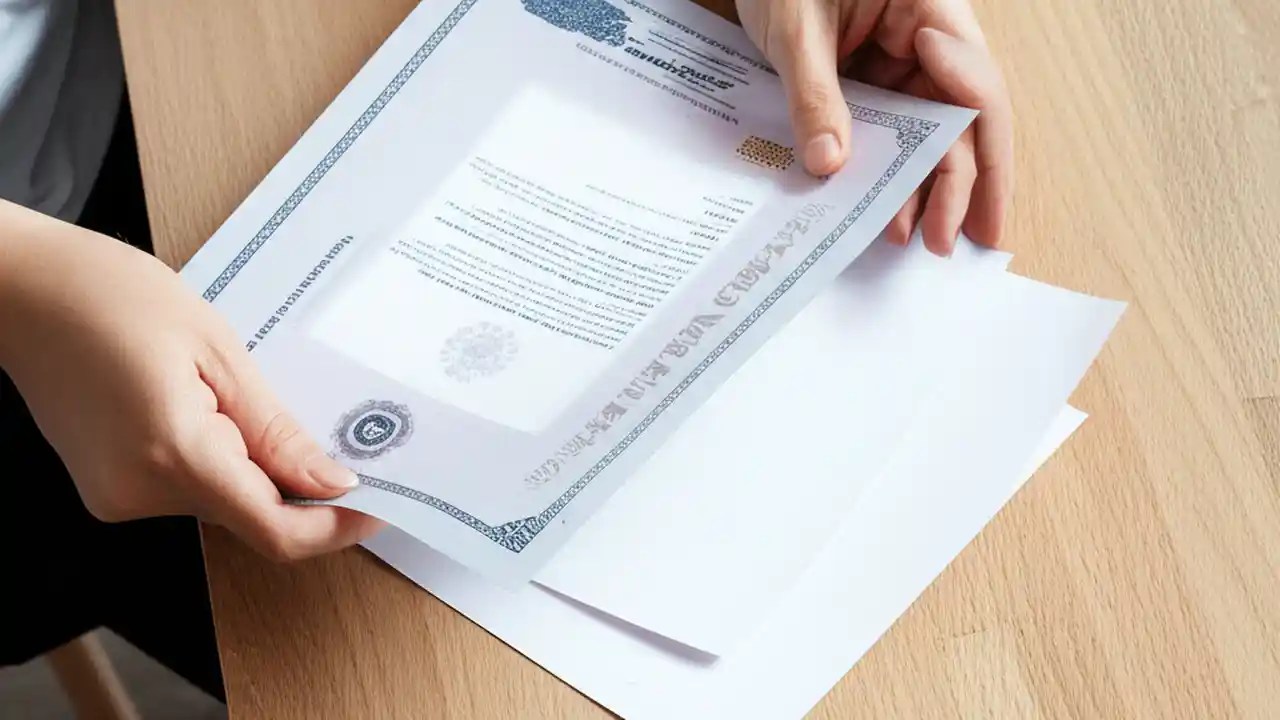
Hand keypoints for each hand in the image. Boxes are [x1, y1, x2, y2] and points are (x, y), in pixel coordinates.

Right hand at [0, 201, 382, 560]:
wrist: (21, 288)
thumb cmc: (110, 295)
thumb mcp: (217, 350)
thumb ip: (276, 431)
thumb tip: (332, 485)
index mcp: (175, 454)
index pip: (277, 531)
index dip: (337, 527)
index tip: (380, 502)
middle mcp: (140, 492)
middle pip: (254, 519)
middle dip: (306, 490)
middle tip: (344, 440)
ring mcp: (118, 497)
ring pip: (224, 503)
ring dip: (260, 470)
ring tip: (252, 399)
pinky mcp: (109, 489)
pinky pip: (189, 489)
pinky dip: (222, 463)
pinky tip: (216, 409)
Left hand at [735, 0, 1012, 254]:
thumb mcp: (794, 29)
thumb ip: (814, 95)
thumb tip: (830, 164)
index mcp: (929, 6)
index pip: (975, 84)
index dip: (984, 151)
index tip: (978, 206)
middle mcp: (928, 32)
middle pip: (962, 115)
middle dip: (960, 182)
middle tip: (945, 242)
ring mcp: (902, 54)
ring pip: (929, 126)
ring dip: (924, 181)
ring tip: (914, 236)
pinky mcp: (874, 71)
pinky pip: (892, 122)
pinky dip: (889, 164)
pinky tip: (886, 205)